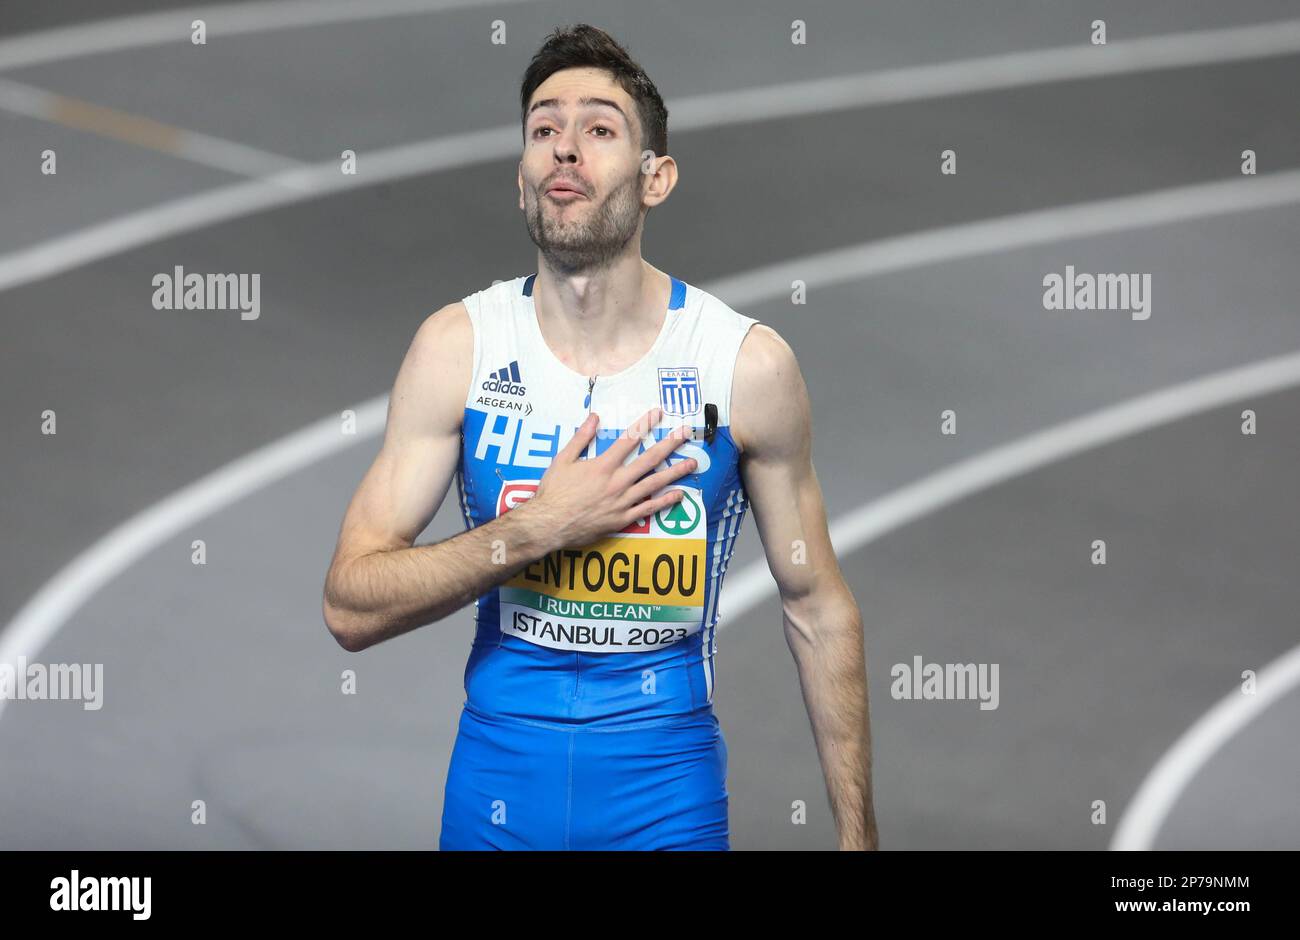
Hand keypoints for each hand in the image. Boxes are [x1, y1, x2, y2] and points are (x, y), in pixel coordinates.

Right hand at [527, 406, 696, 546]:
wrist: (549, 524)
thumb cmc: (553, 493)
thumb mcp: (562, 460)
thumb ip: (580, 438)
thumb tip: (594, 418)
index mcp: (603, 466)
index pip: (629, 440)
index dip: (644, 424)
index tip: (658, 413)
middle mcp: (617, 482)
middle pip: (649, 460)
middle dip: (669, 445)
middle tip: (684, 434)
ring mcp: (622, 501)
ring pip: (654, 483)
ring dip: (675, 472)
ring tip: (692, 463)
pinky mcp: (622, 519)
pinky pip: (649, 508)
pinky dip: (665, 501)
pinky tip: (679, 494)